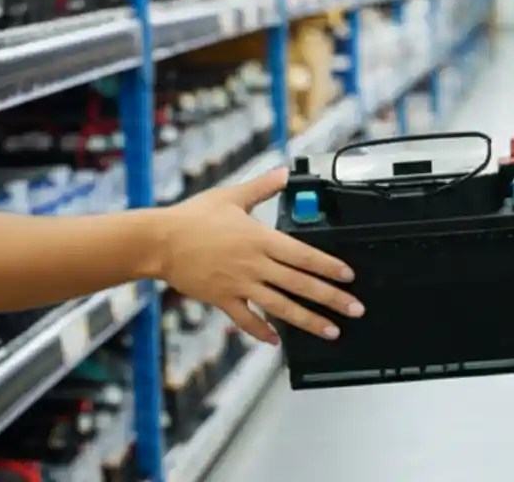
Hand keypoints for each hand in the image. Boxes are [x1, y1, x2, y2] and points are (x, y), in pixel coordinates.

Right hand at [154, 167, 363, 344]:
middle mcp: (254, 264)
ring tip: (331, 331)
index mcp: (260, 238)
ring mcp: (239, 284)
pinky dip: (262, 331)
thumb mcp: (231, 196)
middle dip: (331, 298)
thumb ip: (262, 187)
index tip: (349, 277)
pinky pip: (246, 320)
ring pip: (280, 307)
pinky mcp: (222, 299)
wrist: (159, 241)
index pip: (303, 255)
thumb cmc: (193, 216)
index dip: (329, 267)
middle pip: (300, 284)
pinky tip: (276, 341)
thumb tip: (284, 172)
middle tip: (354, 309)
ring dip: (308, 320)